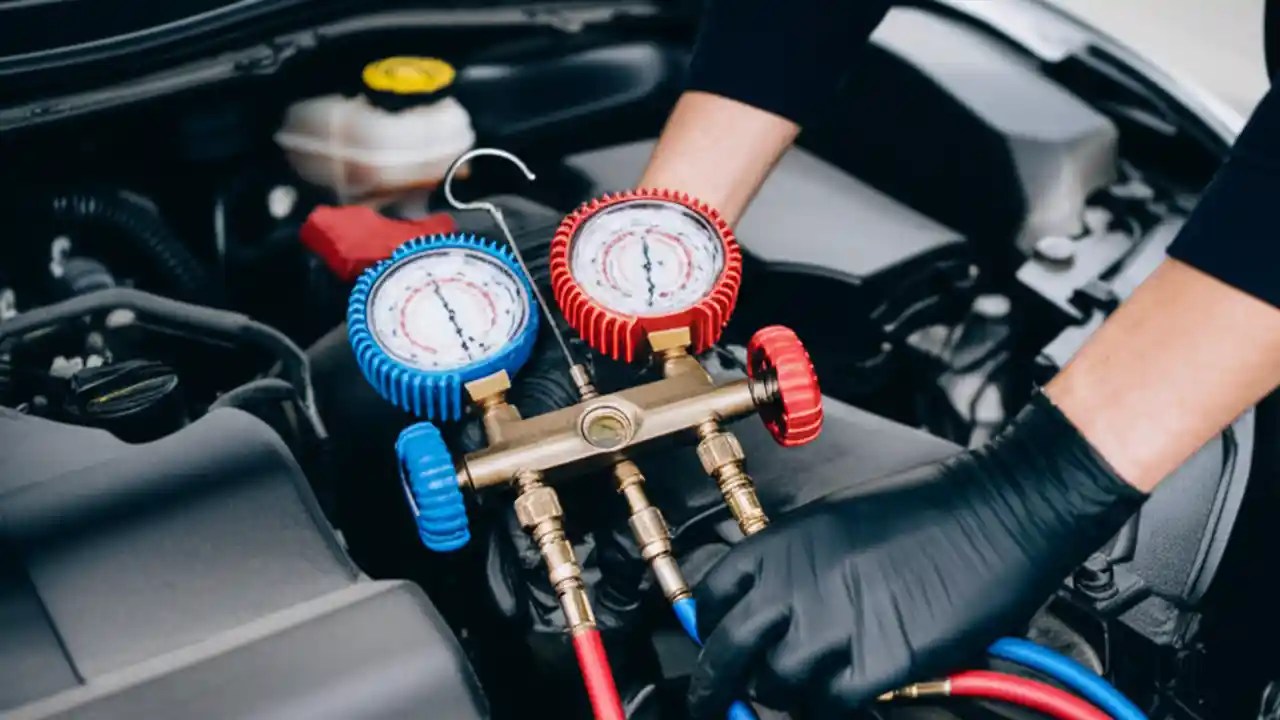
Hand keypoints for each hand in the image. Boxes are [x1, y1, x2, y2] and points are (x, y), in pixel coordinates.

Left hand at [687, 392, 1145, 716]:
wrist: (1000, 508)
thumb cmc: (931, 507)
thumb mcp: (839, 519)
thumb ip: (796, 561)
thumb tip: (769, 599)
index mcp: (784, 542)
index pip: (713, 595)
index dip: (711, 625)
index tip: (715, 640)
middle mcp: (798, 581)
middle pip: (728, 649)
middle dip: (716, 682)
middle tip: (716, 698)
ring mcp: (836, 622)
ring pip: (777, 683)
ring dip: (784, 693)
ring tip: (803, 689)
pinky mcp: (881, 658)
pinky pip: (831, 702)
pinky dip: (832, 705)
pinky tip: (847, 693)